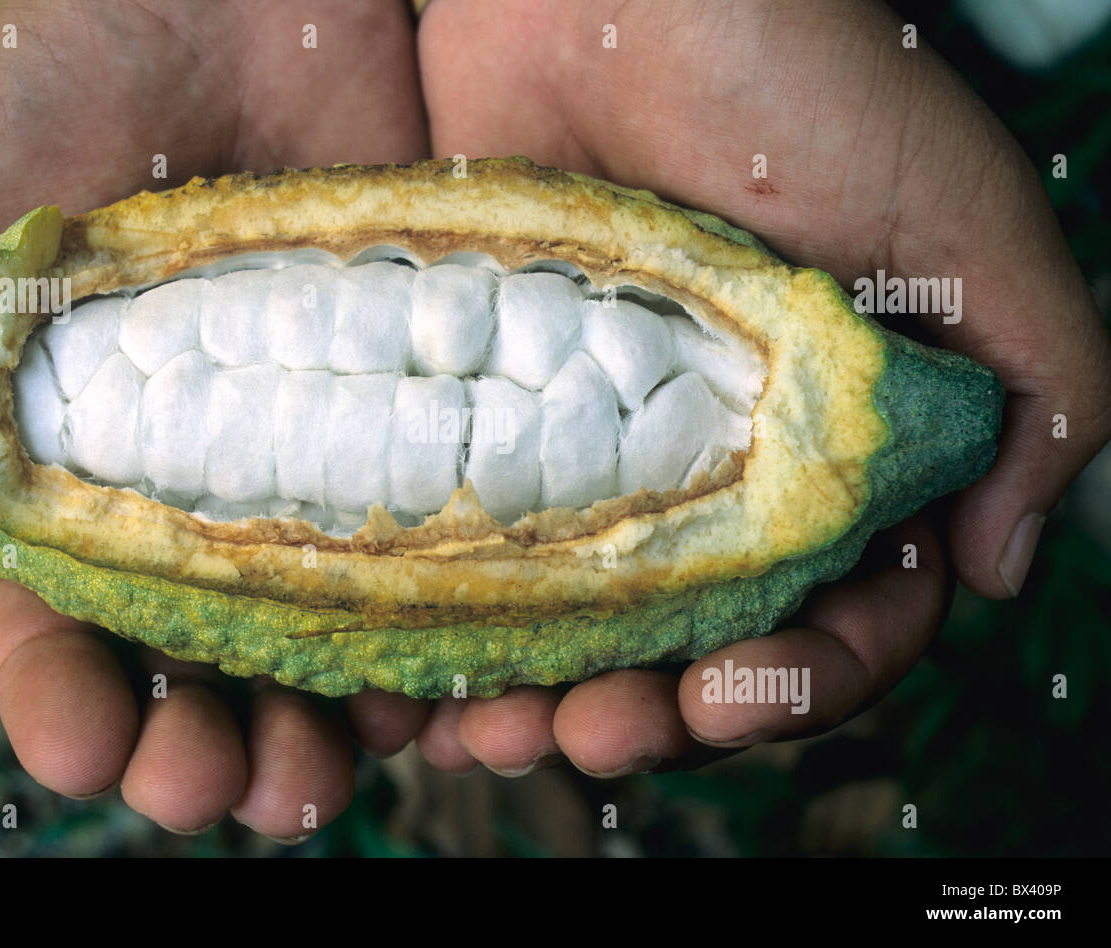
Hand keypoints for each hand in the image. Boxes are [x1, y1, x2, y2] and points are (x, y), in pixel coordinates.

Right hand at [0, 0, 429, 835]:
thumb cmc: (45, 96)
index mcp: (69, 471)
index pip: (61, 632)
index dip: (71, 705)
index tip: (89, 747)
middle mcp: (198, 480)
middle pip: (202, 665)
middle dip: (202, 748)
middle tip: (223, 793)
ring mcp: (317, 451)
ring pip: (324, 637)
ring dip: (318, 725)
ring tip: (323, 777)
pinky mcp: (422, 407)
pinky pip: (440, 548)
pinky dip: (437, 628)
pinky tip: (438, 682)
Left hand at [411, 0, 1110, 774]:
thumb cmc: (811, 89)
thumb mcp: (971, 232)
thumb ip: (1040, 394)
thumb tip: (1002, 566)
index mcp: (839, 450)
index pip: (841, 618)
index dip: (798, 686)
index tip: (732, 704)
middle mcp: (721, 463)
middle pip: (695, 643)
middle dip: (652, 716)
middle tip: (589, 741)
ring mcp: (603, 442)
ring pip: (580, 616)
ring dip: (544, 693)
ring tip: (490, 734)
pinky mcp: (502, 405)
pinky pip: (479, 538)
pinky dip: (457, 614)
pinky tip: (422, 666)